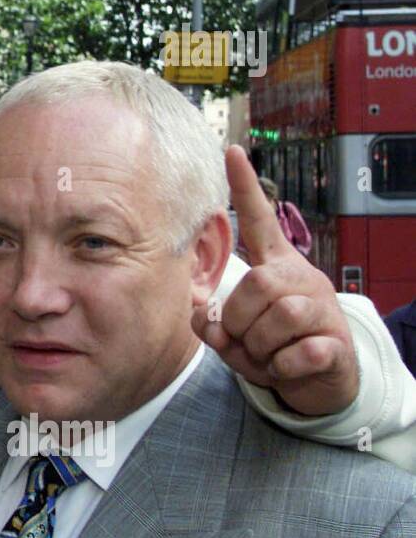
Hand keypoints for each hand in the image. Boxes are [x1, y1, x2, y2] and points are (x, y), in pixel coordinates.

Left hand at [193, 145, 358, 415]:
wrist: (321, 385)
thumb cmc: (274, 349)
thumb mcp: (236, 337)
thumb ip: (215, 325)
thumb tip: (202, 320)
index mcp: (275, 269)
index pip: (259, 221)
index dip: (245, 188)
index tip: (230, 152)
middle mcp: (301, 280)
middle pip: (256, 284)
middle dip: (239, 319)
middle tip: (248, 338)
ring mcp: (323, 310)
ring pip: (277, 317)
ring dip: (260, 347)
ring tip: (269, 353)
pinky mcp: (335, 343)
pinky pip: (297, 353)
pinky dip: (282, 368)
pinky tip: (289, 367)